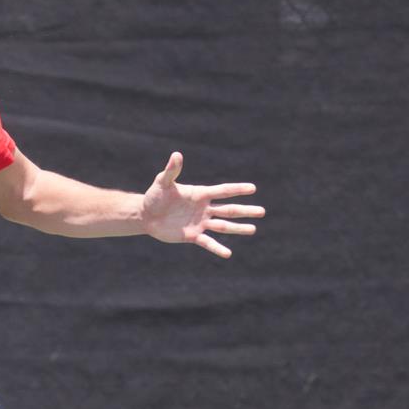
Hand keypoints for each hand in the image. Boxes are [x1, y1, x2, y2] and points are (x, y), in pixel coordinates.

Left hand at [141, 152, 261, 257]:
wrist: (146, 215)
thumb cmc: (155, 196)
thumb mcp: (162, 182)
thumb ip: (172, 171)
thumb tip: (176, 155)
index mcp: (200, 194)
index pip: (222, 191)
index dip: (237, 190)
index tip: (253, 188)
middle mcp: (204, 209)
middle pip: (229, 210)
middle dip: (245, 210)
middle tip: (262, 212)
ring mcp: (200, 223)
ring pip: (223, 226)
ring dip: (237, 228)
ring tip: (253, 229)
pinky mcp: (192, 236)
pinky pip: (208, 243)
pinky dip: (217, 248)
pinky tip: (228, 254)